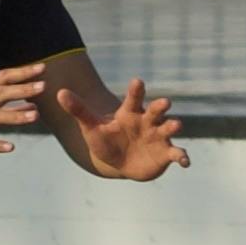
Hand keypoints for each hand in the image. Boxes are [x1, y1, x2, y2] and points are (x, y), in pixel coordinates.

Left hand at [73, 76, 187, 182]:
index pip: (133, 98)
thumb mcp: (91, 127)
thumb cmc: (105, 140)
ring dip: (173, 126)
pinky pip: (176, 153)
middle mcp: (147, 121)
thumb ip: (79, 110)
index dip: (136, 90)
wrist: (118, 163)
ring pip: (169, 128)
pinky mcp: (166, 153)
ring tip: (176, 125)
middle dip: (160, 106)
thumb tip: (59, 92)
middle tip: (164, 102)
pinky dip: (182, 156)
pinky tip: (185, 162)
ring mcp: (158, 136)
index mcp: (130, 112)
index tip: (137, 81)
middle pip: (155, 110)